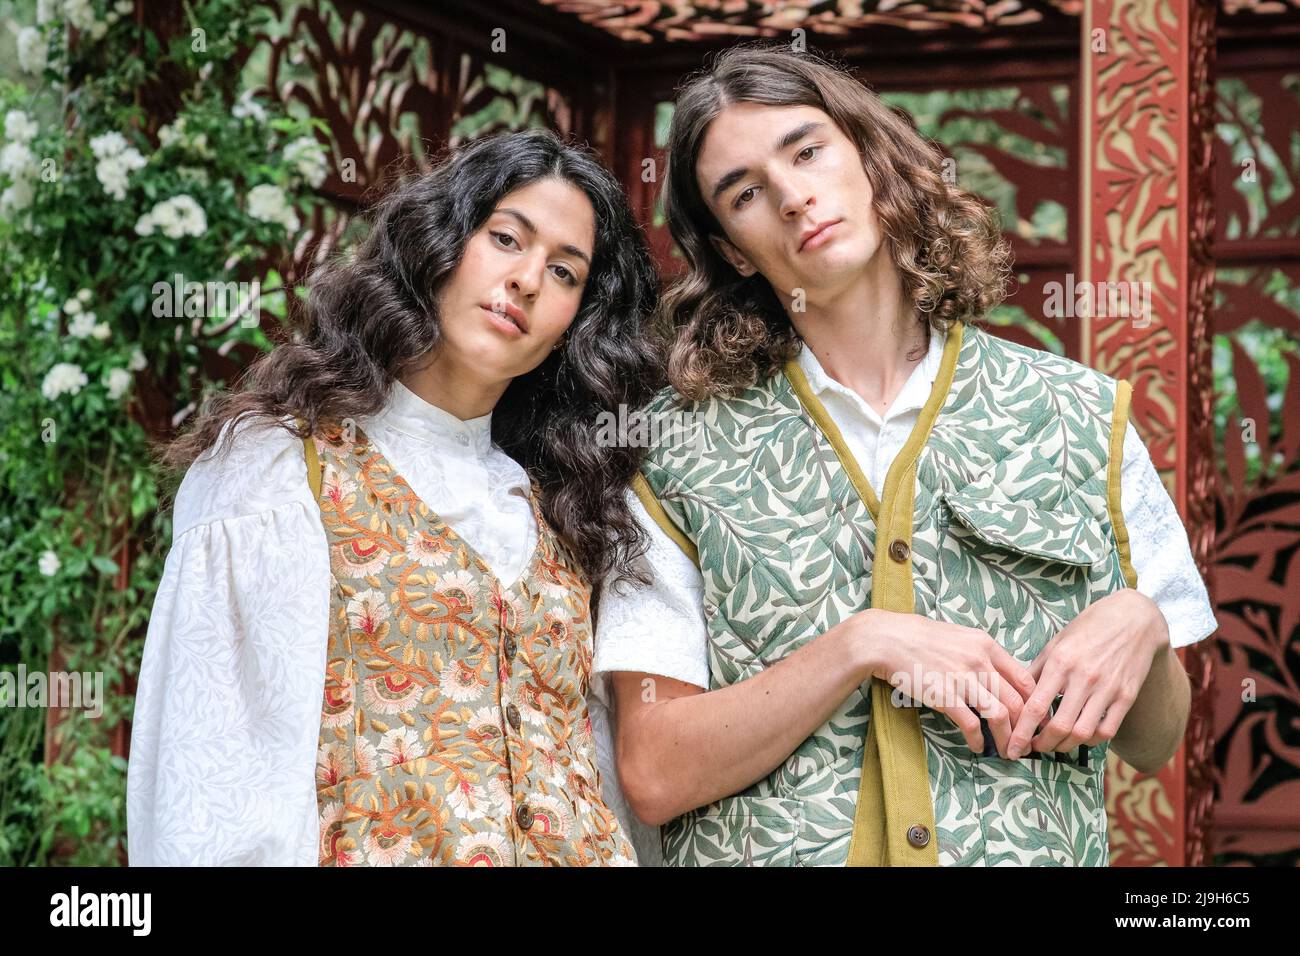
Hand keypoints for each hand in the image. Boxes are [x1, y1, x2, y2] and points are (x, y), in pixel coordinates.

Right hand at [860, 609, 1036, 758]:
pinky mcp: (944, 696)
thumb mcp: (959, 636)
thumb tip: (999, 675)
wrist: (887, 639)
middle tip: (1026, 743)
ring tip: (1008, 752)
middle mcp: (979, 661)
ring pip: (1000, 715)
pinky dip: (978, 740)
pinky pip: (971, 725)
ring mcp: (962, 679)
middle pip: (1017, 700)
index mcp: (986, 645)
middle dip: (1025, 727)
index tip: (1033, 719)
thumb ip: (981, 653)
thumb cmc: (920, 637)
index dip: (1034, 703)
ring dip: (1008, 739)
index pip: (1025, 678)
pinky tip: (978, 747)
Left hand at [1008, 589, 1168, 758]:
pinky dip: (1090, 740)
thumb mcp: (1057, 642)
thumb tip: (1016, 695)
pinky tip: (1081, 736)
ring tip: (1055, 744)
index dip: (1022, 733)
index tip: (1013, 747)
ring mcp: (1107, 688)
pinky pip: (1107, 730)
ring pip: (1083, 733)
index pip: (1036, 707)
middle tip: (1034, 749)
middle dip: (1042, 745)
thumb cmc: (1089, 628)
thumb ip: (1037, 670)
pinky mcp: (1127, 696)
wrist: (1135, 619)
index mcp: (1060, 662)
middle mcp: (1083, 677)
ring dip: (1065, 746)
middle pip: (1060, 727)